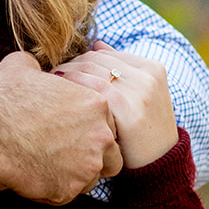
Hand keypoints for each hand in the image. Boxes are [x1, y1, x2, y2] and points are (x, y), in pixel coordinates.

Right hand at [0, 51, 121, 201]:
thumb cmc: (2, 97)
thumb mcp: (22, 67)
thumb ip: (40, 68)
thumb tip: (35, 67)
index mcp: (96, 105)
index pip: (111, 124)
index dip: (94, 130)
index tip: (77, 132)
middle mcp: (100, 137)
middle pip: (113, 155)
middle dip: (96, 156)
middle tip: (71, 153)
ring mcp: (86, 167)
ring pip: (93, 178)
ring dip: (78, 174)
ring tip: (52, 166)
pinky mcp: (67, 190)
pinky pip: (69, 193)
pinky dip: (56, 188)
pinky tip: (37, 175)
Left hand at [55, 41, 176, 168]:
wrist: (160, 164)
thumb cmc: (141, 131)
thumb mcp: (139, 96)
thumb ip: (121, 69)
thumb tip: (96, 45)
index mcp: (152, 67)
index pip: (103, 53)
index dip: (79, 60)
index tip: (62, 71)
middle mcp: (148, 75)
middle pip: (94, 59)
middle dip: (69, 66)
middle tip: (49, 77)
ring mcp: (140, 90)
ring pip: (91, 68)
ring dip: (66, 74)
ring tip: (49, 85)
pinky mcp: (128, 107)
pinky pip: (93, 86)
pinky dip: (73, 86)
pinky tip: (58, 95)